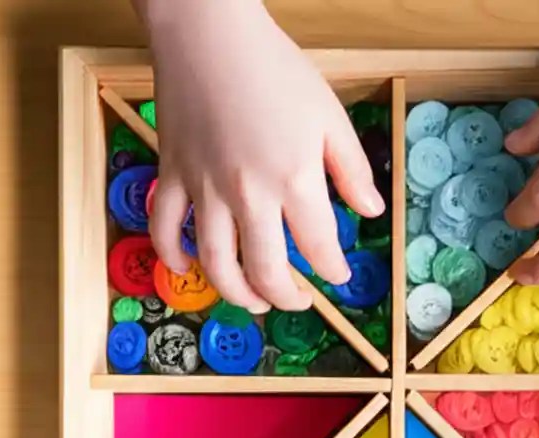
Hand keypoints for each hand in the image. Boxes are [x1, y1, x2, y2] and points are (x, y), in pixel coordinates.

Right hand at [137, 0, 384, 312]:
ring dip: (236, 293)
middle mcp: (248, 195)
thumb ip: (352, 170)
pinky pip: (167, 229)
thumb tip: (371, 210)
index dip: (332, 270)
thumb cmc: (274, 69)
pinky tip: (186, 268)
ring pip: (216, 263)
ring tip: (253, 301)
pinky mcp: (173, 175)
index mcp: (294, 180)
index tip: (338, 276)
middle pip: (266, 270)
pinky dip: (172, 255)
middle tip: (297, 301)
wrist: (210, 35)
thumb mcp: (328, 117)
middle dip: (285, 296)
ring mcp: (205, 189)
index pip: (318, 247)